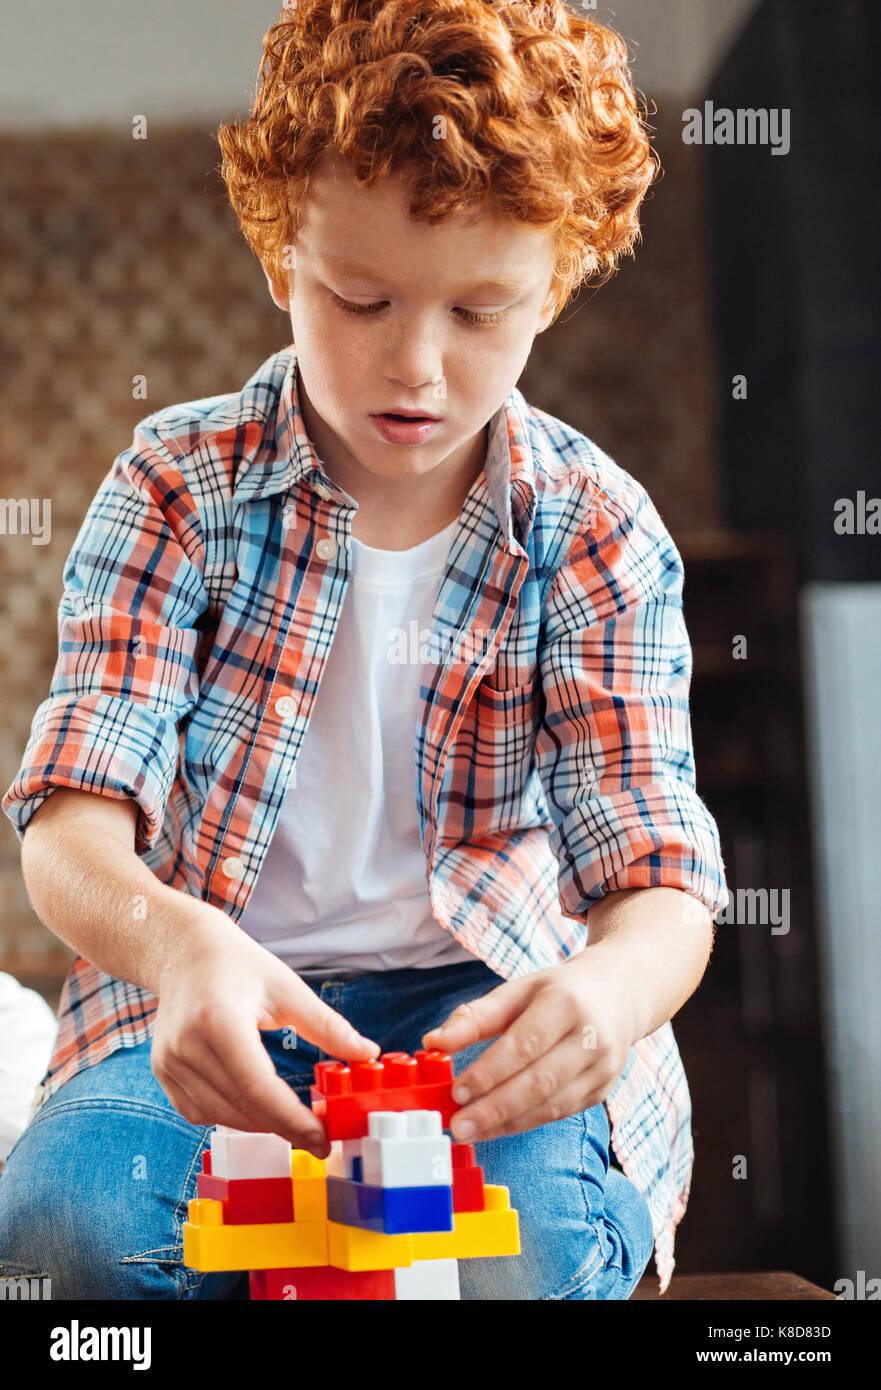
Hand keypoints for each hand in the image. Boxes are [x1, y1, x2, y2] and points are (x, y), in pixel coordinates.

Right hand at [151, 902, 379, 1156]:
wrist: (185, 951)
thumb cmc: (240, 965)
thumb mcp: (288, 988)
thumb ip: (327, 1025)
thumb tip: (368, 1054)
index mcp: (219, 1020)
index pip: (258, 1087)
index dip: (292, 1119)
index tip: (322, 1137)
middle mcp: (187, 1045)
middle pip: (240, 1106)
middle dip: (282, 1127)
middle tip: (317, 1137)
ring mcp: (168, 1061)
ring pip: (219, 1115)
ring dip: (258, 1124)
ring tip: (291, 1121)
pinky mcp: (162, 1070)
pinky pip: (198, 1111)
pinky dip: (229, 1116)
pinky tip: (254, 1107)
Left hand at [421, 949, 638, 1142]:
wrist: (618, 995)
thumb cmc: (557, 991)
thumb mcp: (517, 990)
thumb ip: (475, 1017)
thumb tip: (432, 1042)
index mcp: (566, 1003)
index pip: (525, 1044)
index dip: (490, 1071)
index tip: (456, 1091)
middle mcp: (591, 1037)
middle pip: (539, 1081)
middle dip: (495, 1108)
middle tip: (458, 1125)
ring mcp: (602, 1068)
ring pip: (551, 1105)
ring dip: (507, 1123)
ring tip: (470, 1131)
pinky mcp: (602, 1092)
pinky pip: (558, 1114)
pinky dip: (524, 1124)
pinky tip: (495, 1128)